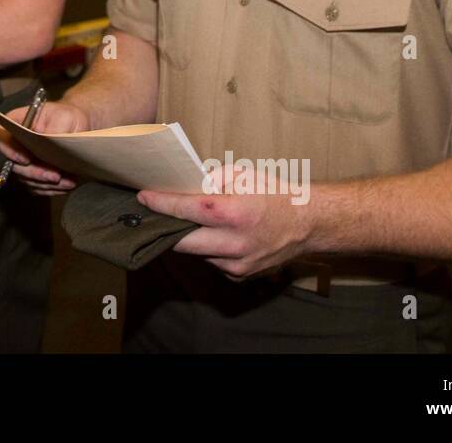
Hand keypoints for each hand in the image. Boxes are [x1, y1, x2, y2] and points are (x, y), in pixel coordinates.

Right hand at [0, 100, 88, 195]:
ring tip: (67, 182)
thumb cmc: (68, 116)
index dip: (9, 150)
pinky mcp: (35, 174)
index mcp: (18, 124)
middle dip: (35, 173)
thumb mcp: (64, 117)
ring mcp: (25, 161)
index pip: (0, 137)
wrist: (79, 126)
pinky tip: (66, 185)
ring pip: (26, 179)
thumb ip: (53, 129)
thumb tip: (46, 141)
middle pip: (14, 164)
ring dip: (46, 184)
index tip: (26, 160)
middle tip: (55, 176)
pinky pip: (37, 187)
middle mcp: (17, 144)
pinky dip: (51, 189)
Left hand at [138, 163, 315, 280]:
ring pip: (197, 253)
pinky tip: (219, 237)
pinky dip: (209, 249)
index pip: (185, 210)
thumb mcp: (242, 175)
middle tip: (158, 216)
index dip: (161, 204)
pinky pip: (213, 262)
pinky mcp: (240, 274)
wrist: (308, 223)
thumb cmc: (275, 194)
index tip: (143, 198)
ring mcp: (237, 263)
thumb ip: (210, 180)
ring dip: (191, 239)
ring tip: (197, 223)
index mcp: (233, 213)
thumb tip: (183, 186)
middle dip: (167, 229)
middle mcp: (234, 242)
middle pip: (182, 242)